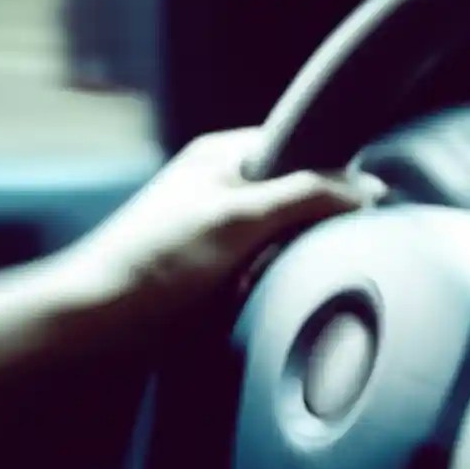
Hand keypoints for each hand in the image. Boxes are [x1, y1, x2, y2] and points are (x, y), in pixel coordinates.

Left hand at [63, 127, 385, 318]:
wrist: (104, 320)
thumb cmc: (159, 259)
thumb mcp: (239, 217)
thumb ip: (305, 196)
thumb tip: (366, 189)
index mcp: (224, 155)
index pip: (301, 148)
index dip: (333, 175)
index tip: (359, 206)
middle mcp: (224, 186)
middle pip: (298, 196)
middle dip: (310, 226)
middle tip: (310, 249)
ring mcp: (222, 229)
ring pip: (286, 238)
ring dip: (288, 261)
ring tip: (273, 276)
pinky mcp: (219, 268)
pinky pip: (267, 269)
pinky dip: (269, 283)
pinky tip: (259, 295)